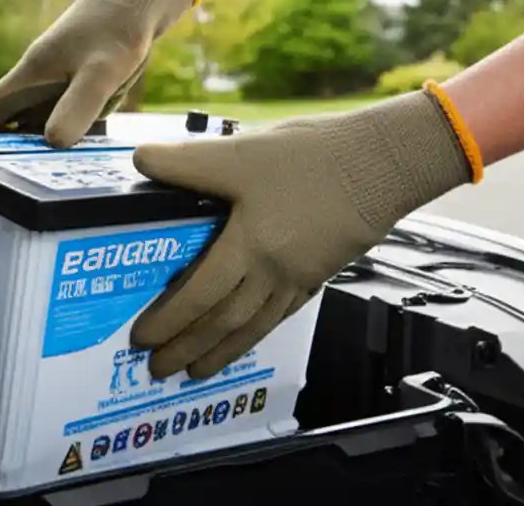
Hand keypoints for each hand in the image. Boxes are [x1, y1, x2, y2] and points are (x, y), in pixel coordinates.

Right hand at [0, 0, 194, 147]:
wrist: (141, 0)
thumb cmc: (117, 28)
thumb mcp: (100, 72)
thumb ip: (77, 106)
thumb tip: (51, 143)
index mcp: (31, 76)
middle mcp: (37, 83)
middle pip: (6, 123)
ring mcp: (56, 85)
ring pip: (34, 124)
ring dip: (29, 149)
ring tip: (27, 184)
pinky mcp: (75, 87)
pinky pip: (60, 119)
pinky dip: (58, 139)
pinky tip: (70, 160)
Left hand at [130, 88, 474, 378]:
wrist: (382, 163)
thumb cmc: (311, 158)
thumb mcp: (240, 152)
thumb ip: (187, 161)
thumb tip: (141, 159)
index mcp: (249, 245)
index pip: (199, 294)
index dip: (169, 319)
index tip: (143, 338)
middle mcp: (273, 272)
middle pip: (224, 322)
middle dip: (188, 347)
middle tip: (158, 368)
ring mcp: (298, 277)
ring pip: (253, 326)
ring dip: (221, 352)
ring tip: (196, 371)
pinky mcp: (318, 273)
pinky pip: (280, 315)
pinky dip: (256, 332)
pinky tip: (245, 337)